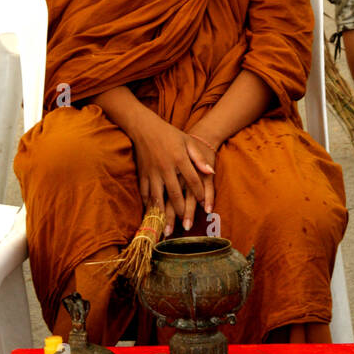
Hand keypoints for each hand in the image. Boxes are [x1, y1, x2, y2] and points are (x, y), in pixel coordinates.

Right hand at [129, 117, 214, 235]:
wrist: (145, 127)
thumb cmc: (170, 134)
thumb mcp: (188, 142)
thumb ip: (199, 158)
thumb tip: (210, 172)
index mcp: (179, 159)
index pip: (192, 181)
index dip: (199, 194)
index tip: (204, 206)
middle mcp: (166, 167)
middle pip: (175, 194)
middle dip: (181, 211)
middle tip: (186, 225)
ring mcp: (152, 172)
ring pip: (158, 197)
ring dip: (163, 213)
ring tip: (168, 227)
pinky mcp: (142, 173)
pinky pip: (145, 192)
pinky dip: (148, 204)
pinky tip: (152, 214)